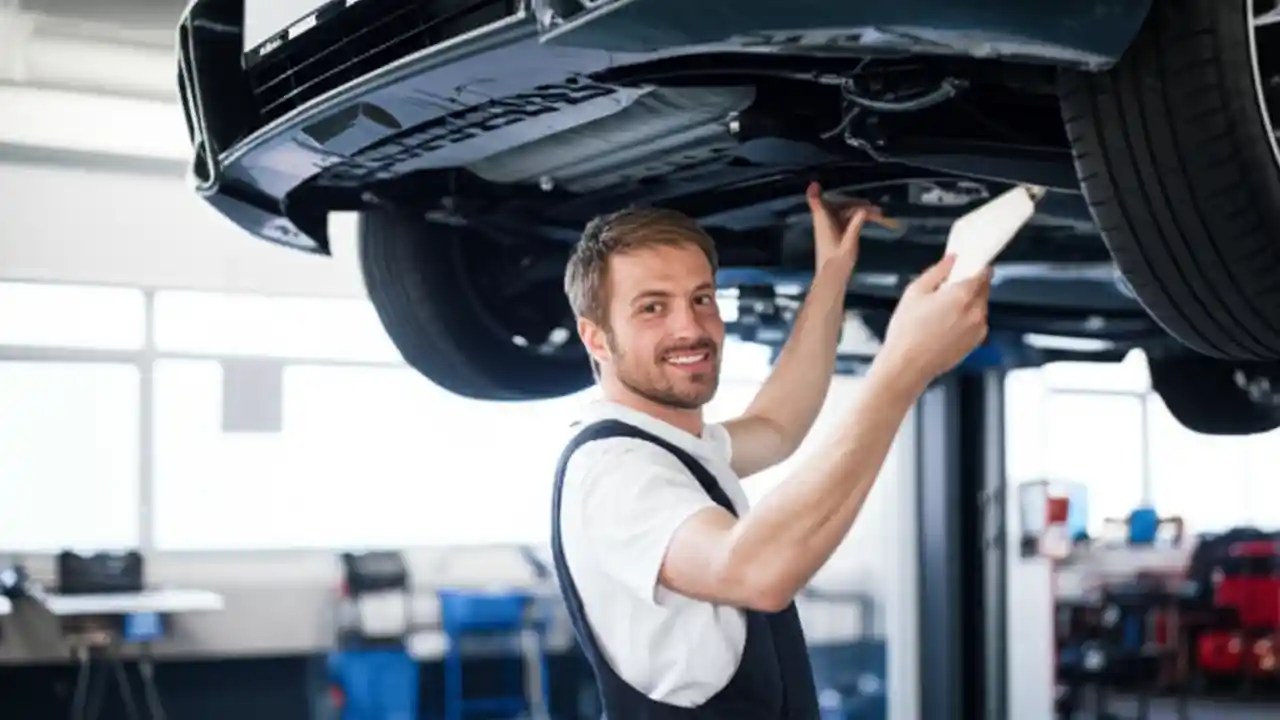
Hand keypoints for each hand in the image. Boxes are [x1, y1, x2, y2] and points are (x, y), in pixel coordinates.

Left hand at [805, 181, 883, 272]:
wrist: (832, 278)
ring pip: (844, 213)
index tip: (815, 184)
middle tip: (874, 207)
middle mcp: (825, 223)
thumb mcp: (849, 242)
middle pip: (838, 206)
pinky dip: (856, 218)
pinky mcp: (835, 235)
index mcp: (824, 223)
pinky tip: (869, 219)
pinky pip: (845, 220)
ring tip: (878, 214)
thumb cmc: (838, 262)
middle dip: (855, 203)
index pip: (816, 204)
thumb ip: (856, 225)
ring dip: (859, 211)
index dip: (814, 193)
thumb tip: (863, 209)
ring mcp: (830, 228)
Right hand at [878, 255, 990, 390]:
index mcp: (963, 295)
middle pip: (983, 288)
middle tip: (945, 290)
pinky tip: (944, 325)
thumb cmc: (907, 333)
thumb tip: (951, 260)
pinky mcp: (976, 342)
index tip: (965, 265)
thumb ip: (937, 271)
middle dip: (969, 284)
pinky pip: (976, 322)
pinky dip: (966, 319)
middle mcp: (976, 311)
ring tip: (940, 312)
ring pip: (980, 305)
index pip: (983, 271)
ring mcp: (978, 328)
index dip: (974, 266)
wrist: (907, 366)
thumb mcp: (915, 291)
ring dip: (967, 303)